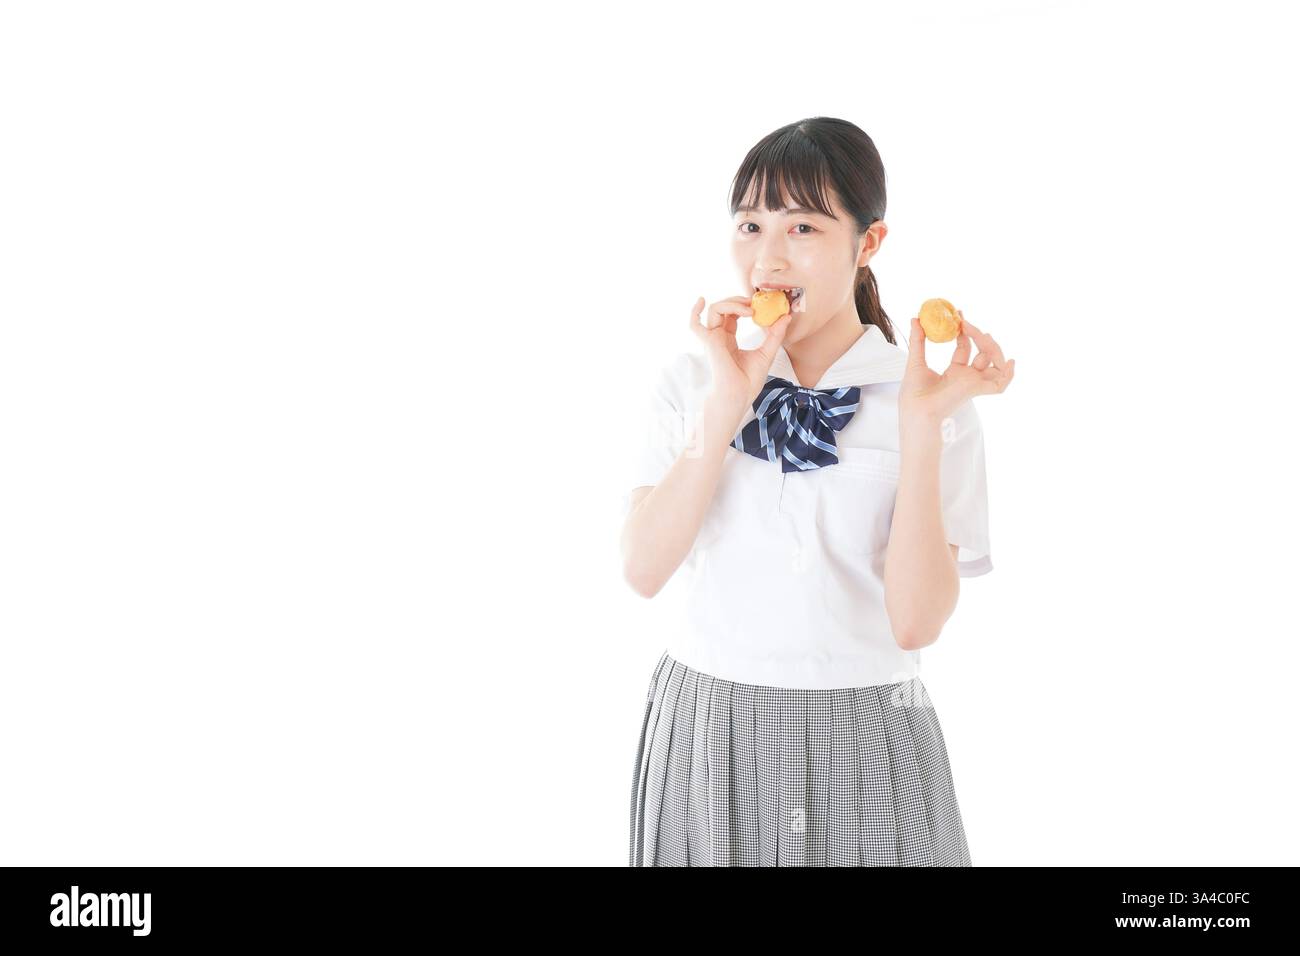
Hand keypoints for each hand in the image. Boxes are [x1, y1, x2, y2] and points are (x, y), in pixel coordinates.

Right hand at [688, 294, 792, 422]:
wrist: (739, 396)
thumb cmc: (748, 381)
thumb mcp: (767, 353)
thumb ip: (775, 335)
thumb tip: (787, 317)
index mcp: (729, 339)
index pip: (733, 314)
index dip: (745, 305)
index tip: (760, 304)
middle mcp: (719, 337)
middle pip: (724, 308)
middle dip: (739, 300)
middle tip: (755, 302)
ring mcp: (713, 339)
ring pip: (715, 310)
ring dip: (732, 303)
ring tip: (749, 308)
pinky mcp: (710, 342)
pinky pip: (694, 325)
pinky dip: (694, 312)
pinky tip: (701, 300)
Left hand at [899, 310, 1014, 427]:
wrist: (916, 410)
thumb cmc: (914, 393)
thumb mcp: (916, 361)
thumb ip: (917, 341)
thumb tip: (915, 318)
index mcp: (954, 372)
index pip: (965, 347)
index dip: (965, 331)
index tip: (960, 315)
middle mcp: (966, 377)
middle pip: (982, 352)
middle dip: (978, 335)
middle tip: (966, 323)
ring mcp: (973, 383)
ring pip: (994, 363)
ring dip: (991, 347)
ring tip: (982, 334)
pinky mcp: (977, 389)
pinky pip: (1000, 384)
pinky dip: (1009, 375)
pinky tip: (1010, 362)